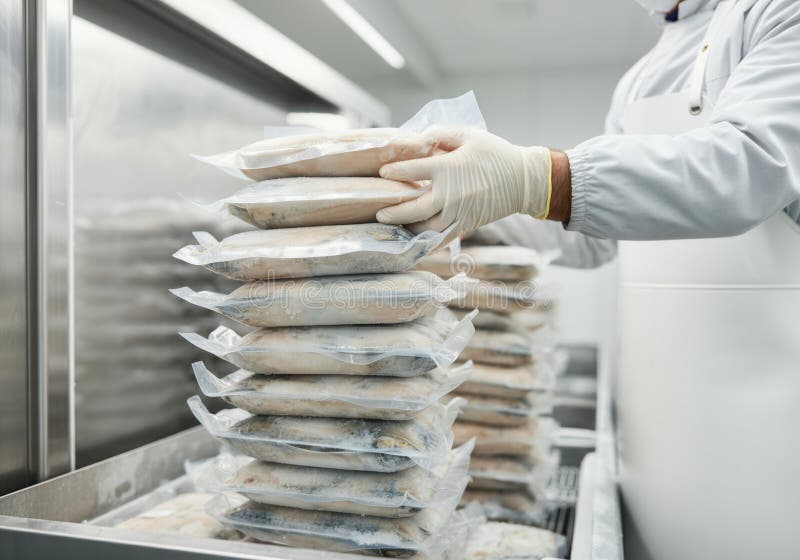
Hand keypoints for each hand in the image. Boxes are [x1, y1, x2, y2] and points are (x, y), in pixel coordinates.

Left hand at [376, 127, 552, 236]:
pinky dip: (427, 241)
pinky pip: (442, 237)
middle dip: (393, 212)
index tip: (382, 173)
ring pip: (425, 227)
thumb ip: (441, 134)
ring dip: (408, 228)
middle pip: (413, 208)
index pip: (411, 171)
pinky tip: (416, 241)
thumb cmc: (495, 153)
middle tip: (379, 213)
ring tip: (396, 227)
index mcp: (447, 168)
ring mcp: (458, 212)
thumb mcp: (469, 135)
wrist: (523, 180)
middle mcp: (450, 194)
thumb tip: (418, 139)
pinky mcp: (466, 225)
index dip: (393, 172)